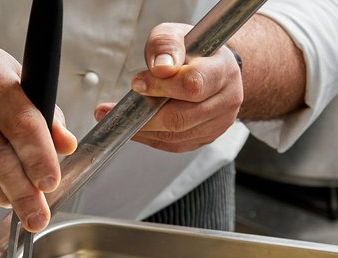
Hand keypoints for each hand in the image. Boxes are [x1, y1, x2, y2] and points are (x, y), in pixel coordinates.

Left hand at [93, 23, 243, 152]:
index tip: (136, 83)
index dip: (161, 86)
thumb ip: (166, 45)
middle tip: (111, 109)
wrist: (214, 67)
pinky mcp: (204, 139)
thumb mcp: (176, 34)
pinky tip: (133, 125)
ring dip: (140, 128)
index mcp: (222, 71)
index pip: (192, 85)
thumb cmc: (194, 50)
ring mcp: (217, 124)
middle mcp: (226, 101)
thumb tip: (160, 68)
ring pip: (174, 136)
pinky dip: (148, 136)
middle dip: (143, 114)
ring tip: (114, 116)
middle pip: (180, 118)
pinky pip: (172, 145)